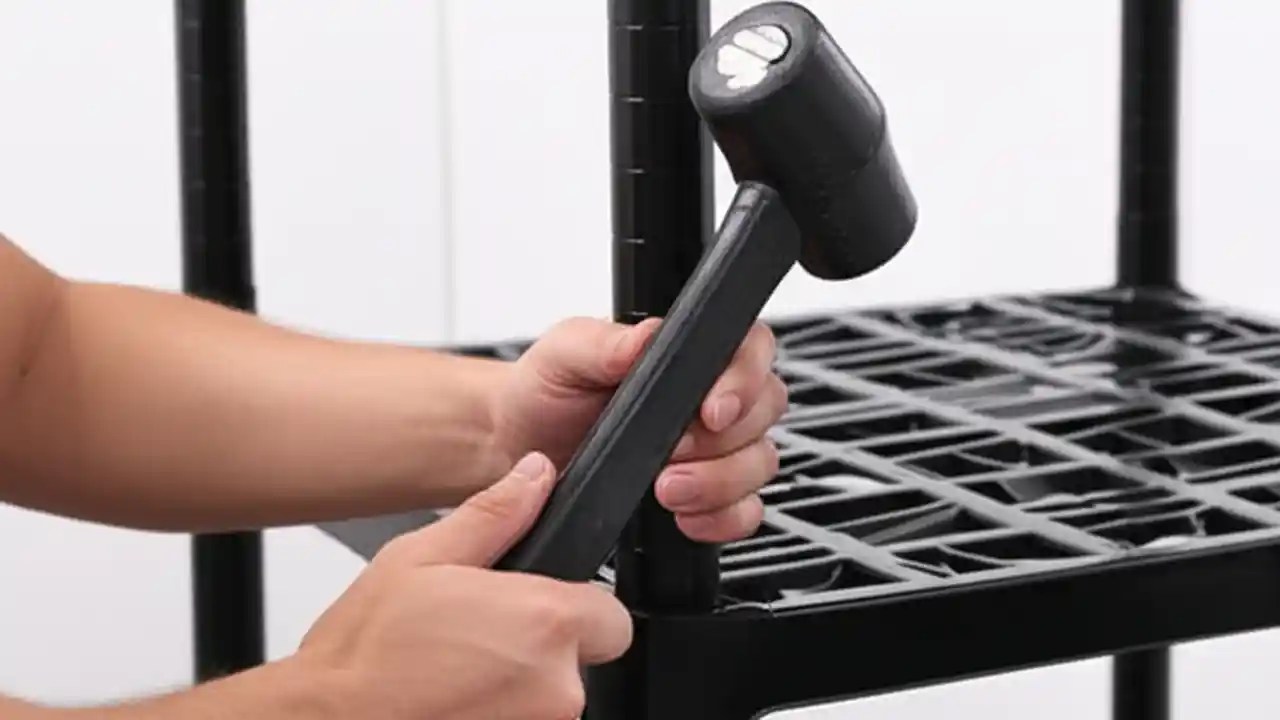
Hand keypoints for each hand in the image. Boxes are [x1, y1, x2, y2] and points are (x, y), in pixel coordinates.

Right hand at [295, 452, 631, 719]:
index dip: (577, 608)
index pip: (611, 615)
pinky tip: (453, 700)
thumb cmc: (365, 653)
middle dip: (544, 649)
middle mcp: (557, 687)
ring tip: (457, 672)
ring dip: (519, 687)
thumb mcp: (422, 558)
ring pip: (553, 700)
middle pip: (583, 661)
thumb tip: (536, 475)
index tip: (535, 609)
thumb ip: (496, 515)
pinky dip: (498, 714)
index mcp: (544, 621)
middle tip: (481, 640)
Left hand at [492, 317, 785, 542]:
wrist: (520, 450)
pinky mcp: (709, 497)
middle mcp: (712, 395)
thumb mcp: (563, 355)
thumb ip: (604, 343)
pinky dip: (723, 519)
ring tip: (666, 490)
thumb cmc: (545, 393)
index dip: (743, 381)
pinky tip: (684, 518)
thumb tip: (646, 337)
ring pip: (760, 463)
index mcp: (689, 350)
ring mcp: (715, 449)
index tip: (711, 409)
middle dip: (722, 441)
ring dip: (720, 482)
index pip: (751, 349)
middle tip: (673, 455)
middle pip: (765, 410)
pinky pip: (746, 511)